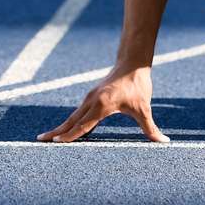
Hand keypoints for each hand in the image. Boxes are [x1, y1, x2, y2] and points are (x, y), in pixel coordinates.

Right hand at [37, 65, 168, 143]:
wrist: (132, 63)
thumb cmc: (137, 85)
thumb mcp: (144, 108)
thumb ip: (150, 128)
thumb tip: (164, 142)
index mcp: (102, 105)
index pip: (83, 125)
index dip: (70, 135)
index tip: (56, 142)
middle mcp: (91, 101)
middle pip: (71, 120)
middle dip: (56, 131)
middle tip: (39, 140)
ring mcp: (90, 98)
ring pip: (73, 116)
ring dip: (61, 127)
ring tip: (49, 138)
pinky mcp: (92, 97)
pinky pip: (79, 113)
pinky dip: (71, 122)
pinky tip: (68, 131)